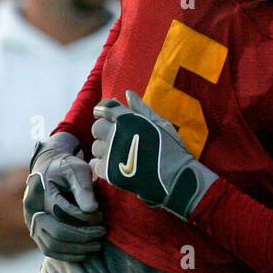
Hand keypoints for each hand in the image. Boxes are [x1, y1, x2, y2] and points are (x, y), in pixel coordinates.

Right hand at [23, 133, 104, 261]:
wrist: (49, 171)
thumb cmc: (66, 169)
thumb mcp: (77, 170)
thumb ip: (84, 187)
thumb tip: (91, 210)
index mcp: (41, 191)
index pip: (63, 212)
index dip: (85, 218)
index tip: (100, 217)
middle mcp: (32, 209)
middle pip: (57, 232)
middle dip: (82, 235)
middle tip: (101, 233)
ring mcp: (31, 223)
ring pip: (52, 245)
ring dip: (76, 248)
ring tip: (96, 245)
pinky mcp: (35, 233)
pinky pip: (49, 250)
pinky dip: (67, 255)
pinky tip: (84, 252)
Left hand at [91, 92, 218, 220]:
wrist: (176, 178)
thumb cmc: (172, 149)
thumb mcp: (161, 124)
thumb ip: (142, 109)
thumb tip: (127, 94)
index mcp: (128, 119)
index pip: (106, 108)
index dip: (101, 110)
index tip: (101, 115)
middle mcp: (116, 133)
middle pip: (97, 128)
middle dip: (102, 132)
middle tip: (113, 139)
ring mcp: (112, 153)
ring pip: (96, 148)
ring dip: (103, 150)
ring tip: (115, 155)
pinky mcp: (110, 172)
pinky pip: (96, 165)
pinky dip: (101, 166)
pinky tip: (111, 167)